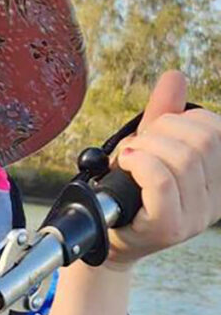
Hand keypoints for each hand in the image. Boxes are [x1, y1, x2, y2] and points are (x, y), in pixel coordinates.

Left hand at [108, 70, 220, 266]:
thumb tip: (174, 77)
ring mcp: (195, 217)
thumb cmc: (127, 194)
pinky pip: (161, 181)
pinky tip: (126, 164)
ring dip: (146, 147)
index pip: (217, 130)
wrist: (105, 237)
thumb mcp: (148, 149)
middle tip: (138, 145)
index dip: (184, 120)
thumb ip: (164, 115)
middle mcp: (215, 199)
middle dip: (162, 131)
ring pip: (182, 158)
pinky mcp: (170, 228)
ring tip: (129, 158)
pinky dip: (140, 163)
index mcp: (219, 177)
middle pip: (203, 140)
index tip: (159, 132)